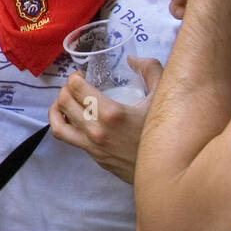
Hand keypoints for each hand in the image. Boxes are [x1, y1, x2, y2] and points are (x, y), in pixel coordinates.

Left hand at [49, 57, 163, 183]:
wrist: (174, 171)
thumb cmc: (171, 132)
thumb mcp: (165, 96)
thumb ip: (151, 70)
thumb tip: (132, 59)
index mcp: (112, 114)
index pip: (76, 89)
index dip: (74, 78)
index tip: (80, 76)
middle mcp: (97, 132)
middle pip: (64, 103)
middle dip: (65, 90)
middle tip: (74, 87)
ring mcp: (95, 148)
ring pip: (58, 127)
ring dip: (56, 110)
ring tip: (63, 103)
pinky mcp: (97, 159)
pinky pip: (72, 140)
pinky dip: (68, 126)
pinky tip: (77, 121)